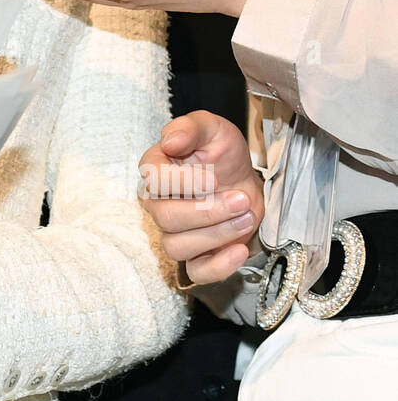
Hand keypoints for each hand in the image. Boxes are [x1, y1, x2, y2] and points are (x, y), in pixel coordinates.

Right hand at [139, 111, 264, 284]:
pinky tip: (240, 250)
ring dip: (218, 233)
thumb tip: (168, 141)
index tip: (213, 178)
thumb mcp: (214, 129)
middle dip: (207, 211)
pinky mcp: (195, 257)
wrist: (244, 181)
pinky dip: (219, 266)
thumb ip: (191, 127)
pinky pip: (196, 273)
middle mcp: (157, 204)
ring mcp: (174, 233)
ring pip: (177, 247)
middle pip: (165, 217)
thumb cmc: (223, 154)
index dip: (183, 182)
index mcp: (156, 170)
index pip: (153, 180)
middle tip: (240, 199)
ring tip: (246, 216)